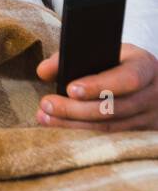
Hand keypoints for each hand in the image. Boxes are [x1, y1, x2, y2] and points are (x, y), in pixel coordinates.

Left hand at [35, 43, 157, 130]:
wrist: (149, 81)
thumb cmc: (118, 63)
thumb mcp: (104, 51)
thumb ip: (71, 57)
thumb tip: (43, 71)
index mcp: (146, 67)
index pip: (128, 79)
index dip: (99, 86)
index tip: (70, 89)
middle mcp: (152, 94)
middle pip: (115, 108)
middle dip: (76, 109)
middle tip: (47, 104)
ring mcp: (150, 117)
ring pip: (111, 127)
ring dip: (74, 124)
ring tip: (45, 117)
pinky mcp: (142, 133)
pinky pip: (110, 138)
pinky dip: (83, 133)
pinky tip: (61, 128)